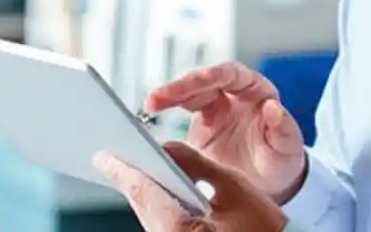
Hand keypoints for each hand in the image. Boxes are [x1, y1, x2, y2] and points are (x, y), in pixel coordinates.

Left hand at [94, 141, 287, 231]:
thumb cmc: (267, 230)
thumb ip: (194, 162)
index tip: (102, 154)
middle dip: (134, 178)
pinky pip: (163, 226)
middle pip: (143, 204)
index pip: (141, 191)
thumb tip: (165, 147)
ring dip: (148, 193)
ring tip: (138, 167)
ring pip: (152, 215)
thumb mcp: (234, 188)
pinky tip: (162, 193)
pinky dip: (161, 207)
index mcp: (178, 229)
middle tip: (117, 153)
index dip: (121, 168)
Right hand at [145, 63, 305, 202]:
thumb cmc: (282, 161)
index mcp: (255, 91)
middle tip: (160, 96)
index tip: (198, 80)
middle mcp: (233, 94)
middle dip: (181, 86)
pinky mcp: (201, 126)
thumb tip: (274, 108)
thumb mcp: (289, 147)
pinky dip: (167, 114)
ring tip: (150, 104)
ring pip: (188, 94)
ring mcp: (215, 109)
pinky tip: (151, 119)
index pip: (231, 74)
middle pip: (203, 82)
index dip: (213, 75)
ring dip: (168, 96)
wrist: (271, 186)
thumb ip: (284, 128)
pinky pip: (180, 114)